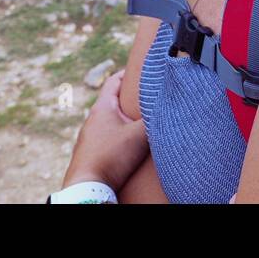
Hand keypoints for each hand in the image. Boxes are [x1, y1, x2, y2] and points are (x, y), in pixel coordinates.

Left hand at [63, 68, 148, 191]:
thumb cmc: (111, 157)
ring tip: (139, 122)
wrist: (87, 186)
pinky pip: (105, 135)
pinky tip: (127, 144)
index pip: (114, 80)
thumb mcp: (139, 135)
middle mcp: (92, 119)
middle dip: (130, 98)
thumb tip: (171, 107)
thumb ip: (155, 119)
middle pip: (112, 100)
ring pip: (108, 120)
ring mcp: (88, 136)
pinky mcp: (89, 151)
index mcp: (102, 108)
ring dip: (123, 118)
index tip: (141, 71)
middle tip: (147, 97)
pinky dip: (117, 134)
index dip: (128, 73)